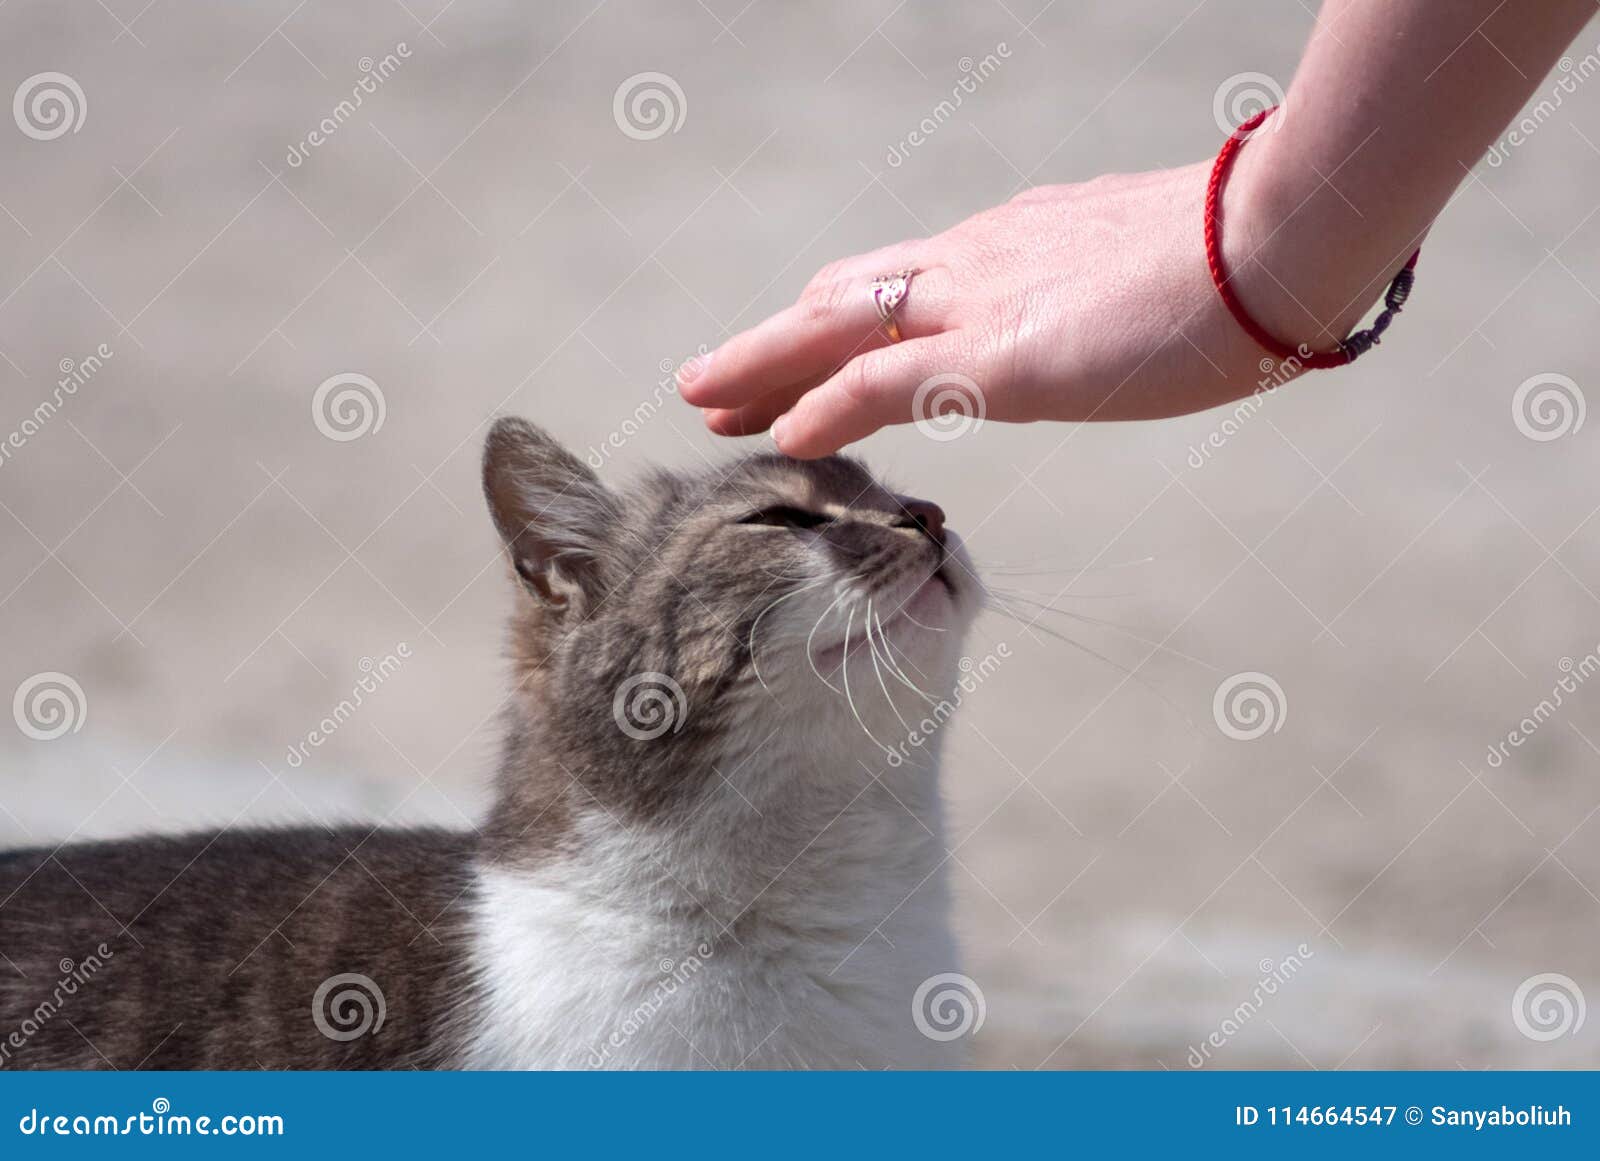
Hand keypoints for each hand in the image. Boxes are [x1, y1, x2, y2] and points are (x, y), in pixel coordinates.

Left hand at [679, 162, 1295, 457]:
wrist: (1286, 234)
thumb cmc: (1243, 261)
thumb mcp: (1144, 277)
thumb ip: (1096, 299)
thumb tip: (1093, 319)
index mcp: (1011, 248)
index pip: (895, 284)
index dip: (829, 322)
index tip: (788, 359)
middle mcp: (977, 264)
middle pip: (842, 299)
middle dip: (771, 345)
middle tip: (709, 382)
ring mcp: (982, 305)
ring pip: (835, 330)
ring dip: (762, 368)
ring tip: (704, 402)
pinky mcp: (1001, 355)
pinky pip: (882, 383)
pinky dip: (823, 410)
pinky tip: (778, 438)